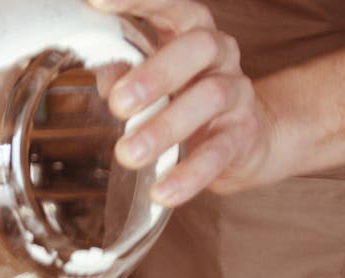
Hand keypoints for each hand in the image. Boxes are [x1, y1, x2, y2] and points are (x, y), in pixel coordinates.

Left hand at [89, 0, 273, 205]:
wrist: (245, 139)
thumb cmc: (186, 101)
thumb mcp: (155, 84)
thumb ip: (125, 76)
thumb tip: (100, 72)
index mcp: (191, 33)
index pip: (171, 3)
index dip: (141, 0)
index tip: (99, 2)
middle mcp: (219, 55)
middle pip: (196, 47)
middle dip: (155, 73)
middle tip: (119, 103)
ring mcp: (236, 94)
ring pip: (209, 98)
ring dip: (165, 128)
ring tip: (128, 154)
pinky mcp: (242, 137)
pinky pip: (217, 154)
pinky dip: (187, 175)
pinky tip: (162, 192)